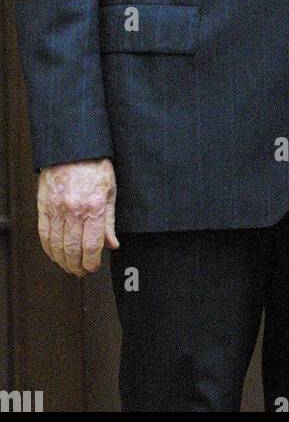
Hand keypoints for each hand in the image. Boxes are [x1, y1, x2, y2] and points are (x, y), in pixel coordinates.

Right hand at [36, 158, 118, 275]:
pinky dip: (49, 248)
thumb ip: (109, 221)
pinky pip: (44, 234)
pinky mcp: (43, 206)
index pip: (92, 245)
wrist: (74, 149)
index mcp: (93, 206)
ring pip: (56, 246)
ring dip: (63, 261)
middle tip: (81, 271)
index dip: (92, 262)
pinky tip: (55, 254)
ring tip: (69, 266)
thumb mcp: (110, 192)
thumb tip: (111, 244)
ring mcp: (56, 209)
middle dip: (77, 266)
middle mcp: (73, 210)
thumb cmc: (95, 167)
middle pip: (72, 249)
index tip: (93, 268)